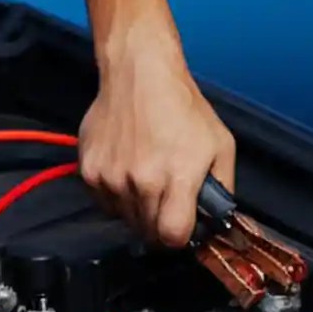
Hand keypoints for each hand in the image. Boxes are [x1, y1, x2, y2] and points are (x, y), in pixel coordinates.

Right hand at [78, 44, 235, 246]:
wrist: (138, 75)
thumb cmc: (183, 107)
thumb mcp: (220, 145)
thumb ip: (222, 187)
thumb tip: (217, 221)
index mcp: (177, 176)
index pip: (172, 236)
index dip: (179, 237)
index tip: (181, 227)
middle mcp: (141, 181)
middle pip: (148, 232)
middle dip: (160, 223)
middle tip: (167, 200)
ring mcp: (111, 178)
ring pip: (126, 219)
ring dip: (138, 210)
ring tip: (147, 180)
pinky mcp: (89, 171)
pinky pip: (105, 204)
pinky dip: (117, 197)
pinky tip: (128, 172)